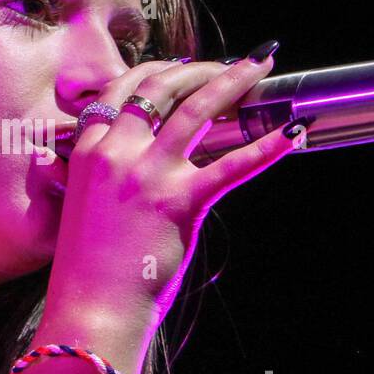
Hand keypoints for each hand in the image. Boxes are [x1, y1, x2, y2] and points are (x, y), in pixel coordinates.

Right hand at [43, 51, 299, 351]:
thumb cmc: (86, 268)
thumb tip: (81, 159)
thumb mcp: (79, 206)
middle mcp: (115, 153)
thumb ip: (92, 175)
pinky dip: (268, 147)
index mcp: (87, 152)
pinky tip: (294, 132)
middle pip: (158, 86)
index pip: (120, 90)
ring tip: (259, 66)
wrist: (91, 308)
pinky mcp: (180, 201)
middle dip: (197, 68)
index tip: (180, 66)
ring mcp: (148, 174)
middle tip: (227, 65)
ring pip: (195, 109)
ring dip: (232, 81)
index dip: (154, 71)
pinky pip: (233, 165)